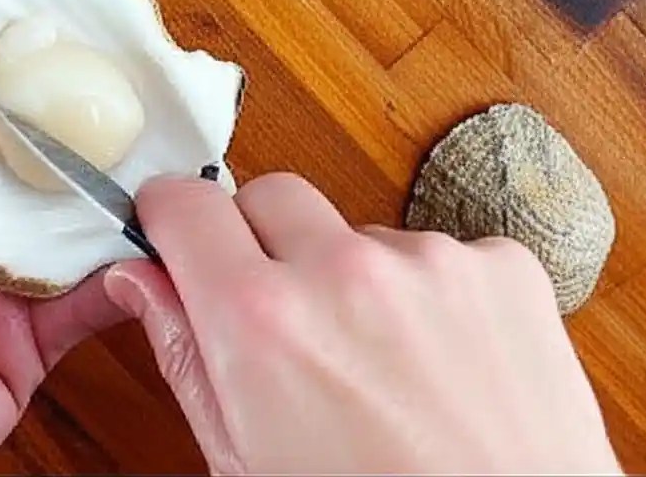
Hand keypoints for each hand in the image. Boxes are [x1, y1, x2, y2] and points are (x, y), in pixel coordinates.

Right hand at [106, 173, 621, 474]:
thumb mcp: (245, 461)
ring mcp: (431, 263)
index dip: (171, 217)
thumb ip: (186, 355)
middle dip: (259, 241)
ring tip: (380, 367)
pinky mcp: (503, 268)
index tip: (176, 230)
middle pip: (269, 196)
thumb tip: (142, 282)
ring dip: (350, 277)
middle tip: (279, 317)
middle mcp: (343, 274)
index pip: (185, 204)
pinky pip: (436, 252)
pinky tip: (438, 365)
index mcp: (262, 325)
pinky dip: (428, 295)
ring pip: (356, 231)